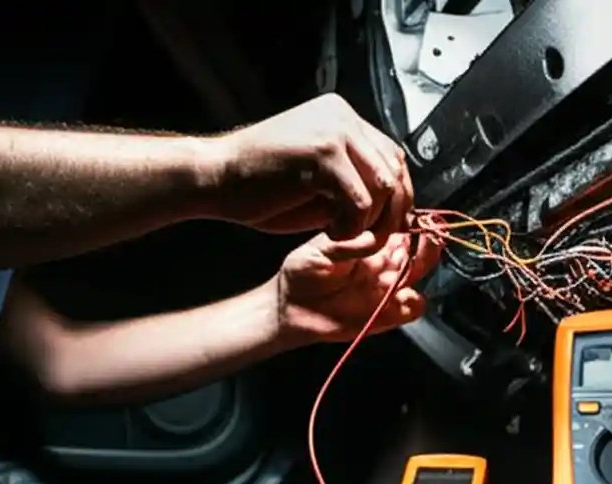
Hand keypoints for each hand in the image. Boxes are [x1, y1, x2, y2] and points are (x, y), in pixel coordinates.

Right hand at [204, 94, 413, 238]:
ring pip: (384, 187)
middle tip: (371, 239)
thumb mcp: (315, 177)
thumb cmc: (257, 184)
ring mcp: (334, 132)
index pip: (391, 155)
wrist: (215, 178)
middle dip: (391, 213)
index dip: (396, 195)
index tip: (385, 224)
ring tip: (344, 235)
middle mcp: (343, 117)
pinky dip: (351, 228)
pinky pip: (361, 202)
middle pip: (394, 169)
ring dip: (370, 222)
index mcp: (340, 117)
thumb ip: (352, 182)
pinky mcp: (324, 155)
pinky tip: (329, 233)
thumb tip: (390, 208)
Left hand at [273, 231, 441, 344]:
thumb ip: (348, 244)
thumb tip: (373, 238)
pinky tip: (402, 292)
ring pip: (420, 271)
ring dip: (426, 259)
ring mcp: (386, 288)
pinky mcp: (387, 315)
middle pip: (418, 246)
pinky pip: (412, 308)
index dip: (407, 218)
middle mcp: (383, 263)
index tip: (408, 211)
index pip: (398, 226)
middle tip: (424, 228)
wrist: (290, 307)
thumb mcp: (320, 249)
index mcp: (369, 244)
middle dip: (425, 235)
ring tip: (420, 249)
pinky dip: (414, 300)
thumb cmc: (302, 273)